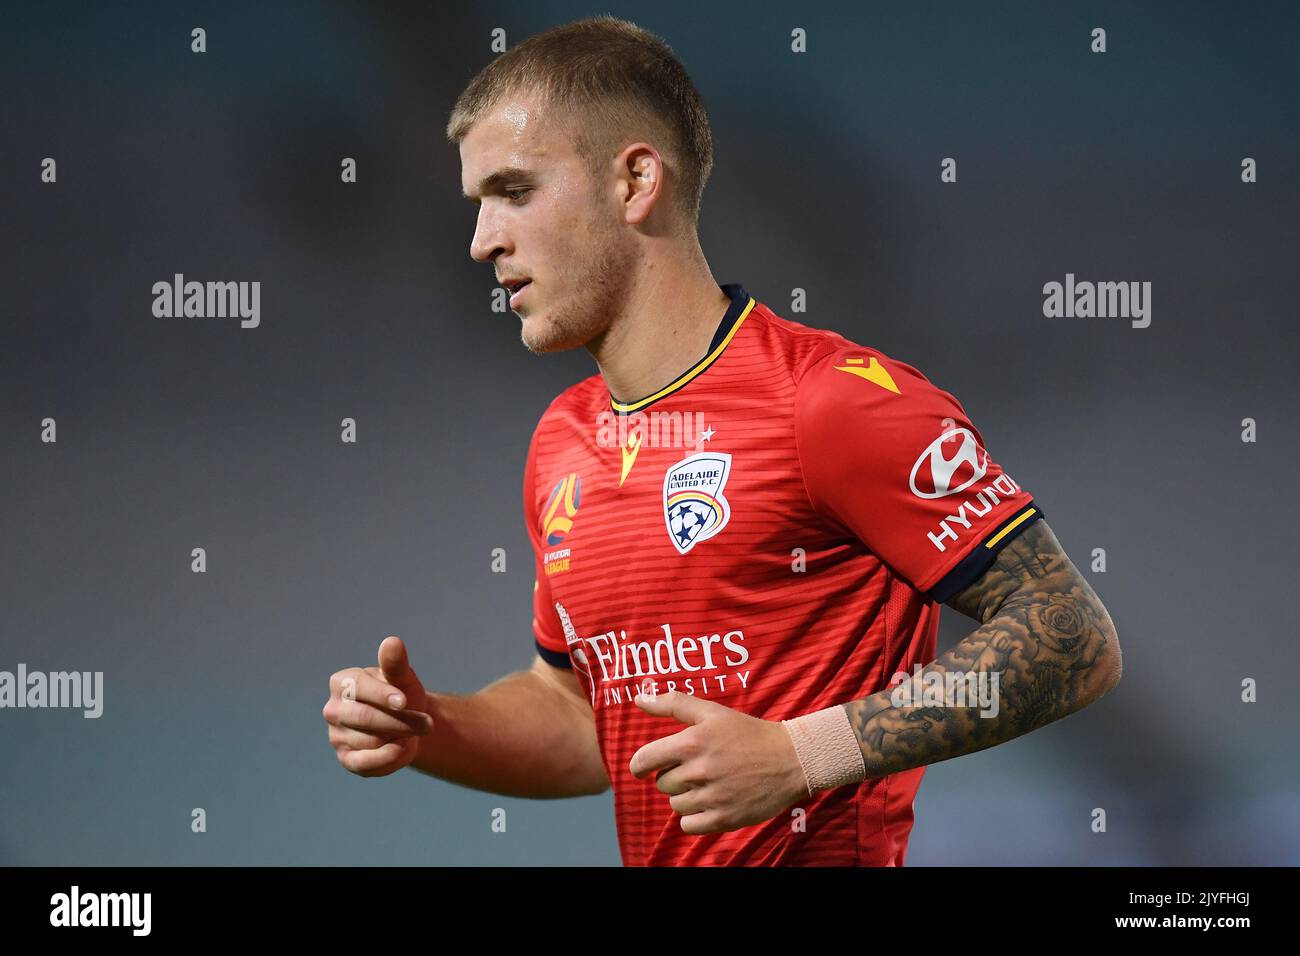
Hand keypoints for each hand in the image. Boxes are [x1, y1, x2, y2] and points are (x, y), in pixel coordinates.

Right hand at [323, 636, 432, 777]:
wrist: (409, 723)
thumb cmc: (402, 694)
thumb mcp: (403, 678)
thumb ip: (396, 664)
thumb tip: (392, 642)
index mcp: (342, 682)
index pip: (359, 688)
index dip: (384, 695)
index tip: (406, 700)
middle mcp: (333, 709)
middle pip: (365, 718)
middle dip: (400, 721)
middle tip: (427, 724)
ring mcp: (336, 736)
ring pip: (371, 741)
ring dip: (399, 737)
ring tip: (412, 731)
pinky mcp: (347, 759)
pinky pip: (366, 764)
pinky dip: (389, 758)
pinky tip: (403, 749)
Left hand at [628, 690, 809, 834]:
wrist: (790, 759)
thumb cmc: (748, 733)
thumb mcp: (712, 712)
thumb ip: (673, 704)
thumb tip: (639, 698)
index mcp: (692, 742)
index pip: (644, 760)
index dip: (639, 765)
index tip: (643, 767)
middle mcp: (699, 770)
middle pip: (662, 783)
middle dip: (672, 776)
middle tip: (695, 768)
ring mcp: (712, 797)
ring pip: (675, 805)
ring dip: (685, 797)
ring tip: (707, 784)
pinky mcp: (725, 818)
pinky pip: (689, 826)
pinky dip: (694, 818)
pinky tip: (709, 803)